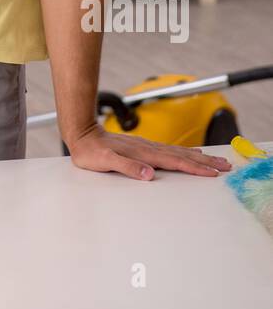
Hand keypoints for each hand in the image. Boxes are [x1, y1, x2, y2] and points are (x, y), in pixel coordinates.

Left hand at [67, 125, 232, 179]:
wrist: (82, 134)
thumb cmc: (91, 152)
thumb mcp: (105, 162)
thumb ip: (127, 167)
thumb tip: (149, 174)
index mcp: (144, 154)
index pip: (175, 162)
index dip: (195, 168)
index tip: (213, 173)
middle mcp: (149, 148)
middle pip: (183, 156)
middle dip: (205, 162)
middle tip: (226, 166)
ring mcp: (147, 146)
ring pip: (179, 152)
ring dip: (199, 157)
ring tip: (216, 160)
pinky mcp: (144, 147)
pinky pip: (171, 150)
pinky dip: (185, 153)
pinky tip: (191, 154)